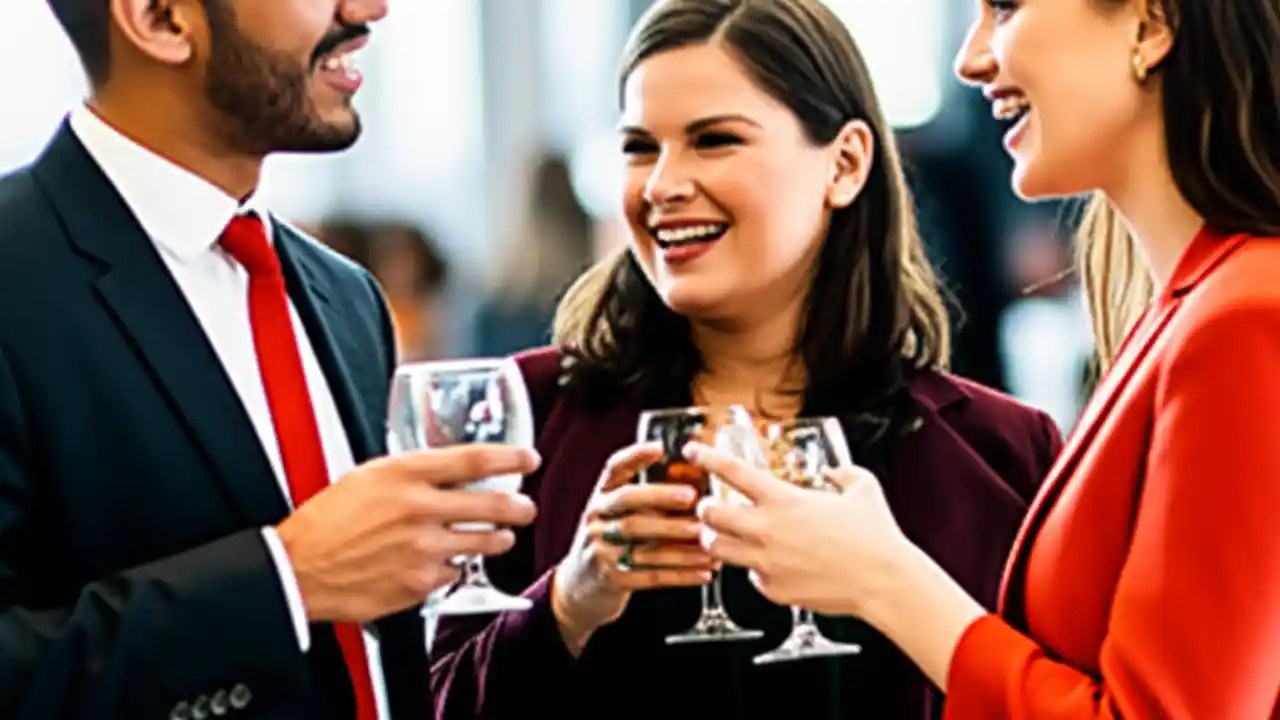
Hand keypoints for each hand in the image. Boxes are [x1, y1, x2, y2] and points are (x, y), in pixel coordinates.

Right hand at [275, 445, 539, 622]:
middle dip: (519, 506)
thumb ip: (412, 473)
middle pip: (493, 503)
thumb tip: (448, 472)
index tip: (528, 459)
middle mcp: (419, 509)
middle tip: (525, 507)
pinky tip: (442, 562)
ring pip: (484, 542)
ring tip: (498, 537)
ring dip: (498, 539)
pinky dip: (454, 568)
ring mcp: (423, 548)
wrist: (298, 570)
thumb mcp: (368, 477)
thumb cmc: (326, 523)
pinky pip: (456, 573)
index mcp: (405, 474)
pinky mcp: (421, 582)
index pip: (474, 460)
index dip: (510, 458)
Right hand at [551, 442, 714, 652]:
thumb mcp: (617, 514)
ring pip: (642, 542)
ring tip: (708, 539)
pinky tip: (705, 572)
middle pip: (626, 502)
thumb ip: (647, 500)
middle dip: (660, 497)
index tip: (659, 448)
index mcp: (602, 496)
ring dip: (680, 543)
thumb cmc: (613, 541)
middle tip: (692, 496)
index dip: (635, 456)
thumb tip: (699, 485)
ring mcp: (601, 550)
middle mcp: (597, 519)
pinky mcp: (612, 579)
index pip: (613, 468)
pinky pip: (651, 575)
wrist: (581, 586)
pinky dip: (681, 574)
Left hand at [687, 442, 913, 617]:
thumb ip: (842, 474)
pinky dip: (754, 569)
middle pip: (710, 515)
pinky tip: (767, 565)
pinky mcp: (772, 589)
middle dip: (704, 509)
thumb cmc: (875, 535)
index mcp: (783, 499)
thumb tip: (835, 471)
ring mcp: (766, 562)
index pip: (732, 472)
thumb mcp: (862, 489)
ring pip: (718, 550)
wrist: (882, 581)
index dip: (707, 458)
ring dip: (716, 540)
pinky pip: (751, 576)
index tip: (693, 452)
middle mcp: (766, 529)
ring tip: (724, 537)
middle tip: (709, 507)